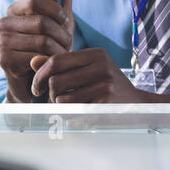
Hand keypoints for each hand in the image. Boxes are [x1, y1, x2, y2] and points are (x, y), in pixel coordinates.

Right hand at [0, 0, 75, 102]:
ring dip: (59, 50)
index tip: (64, 22)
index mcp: (14, 10)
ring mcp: (2, 42)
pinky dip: (50, 62)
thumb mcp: (58, 22)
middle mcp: (3, 23)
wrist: (34, 81)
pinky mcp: (4, 60)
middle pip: (41, 21)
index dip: (56, 11)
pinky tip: (50, 65)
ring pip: (42, 40)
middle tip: (66, 44)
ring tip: (60, 55)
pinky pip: (36, 57)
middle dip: (62, 35)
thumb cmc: (47, 49)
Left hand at [29, 47, 144, 102]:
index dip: (40, 75)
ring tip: (69, 105)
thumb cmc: (107, 86)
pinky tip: (80, 113)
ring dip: (59, 106)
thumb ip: (61, 65)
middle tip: (50, 99)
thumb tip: (33, 61)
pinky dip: (70, 115)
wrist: (137, 104)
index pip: (55, 60)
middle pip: (55, 80)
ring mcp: (105, 84)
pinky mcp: (106, 102)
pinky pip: (73, 111)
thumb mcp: (87, 70)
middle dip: (47, 93)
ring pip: (61, 98)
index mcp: (95, 54)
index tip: (36, 87)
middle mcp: (101, 66)